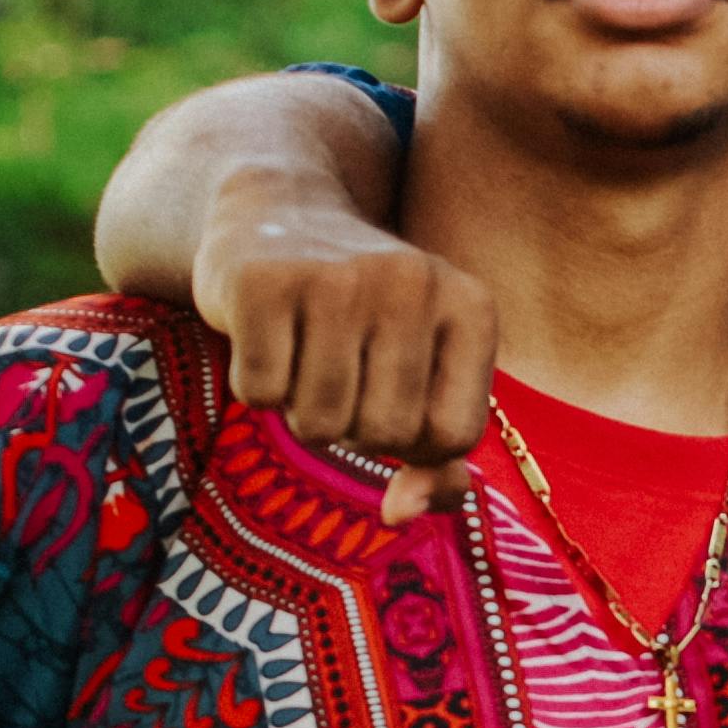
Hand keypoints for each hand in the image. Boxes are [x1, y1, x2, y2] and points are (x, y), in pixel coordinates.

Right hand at [201, 166, 499, 506]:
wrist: (278, 212)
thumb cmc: (362, 315)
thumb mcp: (423, 371)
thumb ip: (437, 460)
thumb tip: (401, 514)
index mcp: (471, 306)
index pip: (453, 437)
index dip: (412, 441)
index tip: (388, 395)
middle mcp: (413, 282)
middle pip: (384, 434)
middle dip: (353, 426)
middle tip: (338, 371)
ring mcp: (336, 278)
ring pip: (321, 423)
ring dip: (302, 411)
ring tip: (304, 355)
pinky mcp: (262, 281)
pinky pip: (262, 394)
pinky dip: (257, 385)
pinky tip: (267, 336)